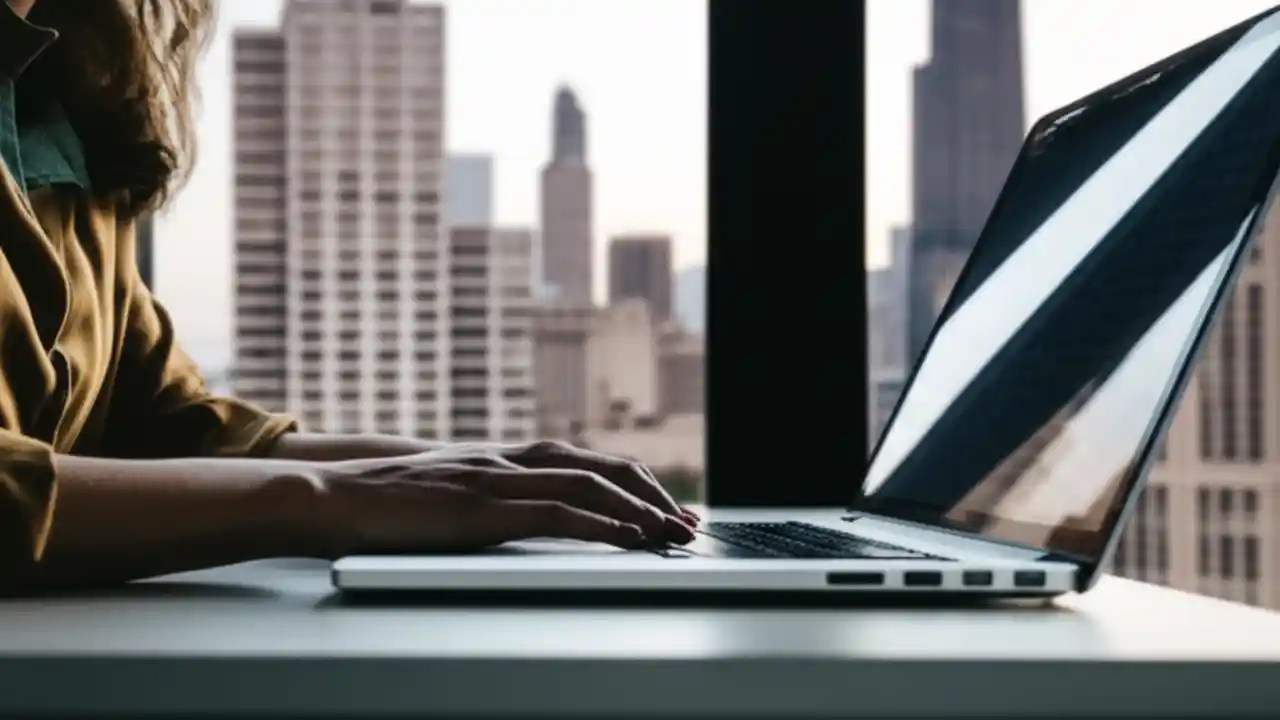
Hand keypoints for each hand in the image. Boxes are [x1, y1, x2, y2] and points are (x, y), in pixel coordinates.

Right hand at [307, 447, 696, 556]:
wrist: (334, 498)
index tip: (663, 506)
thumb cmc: (385, 504)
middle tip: (686, 523)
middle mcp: (509, 460)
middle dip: (652, 494)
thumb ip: (487, 498)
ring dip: (639, 510)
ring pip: (588, 485)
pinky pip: (556, 513)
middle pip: (601, 466)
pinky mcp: (484, 509)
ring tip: (671, 534)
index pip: (585, 460)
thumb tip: (520, 517)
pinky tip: (626, 540)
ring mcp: (498, 481)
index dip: (632, 481)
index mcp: (503, 457)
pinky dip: (599, 525)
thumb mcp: (448, 494)